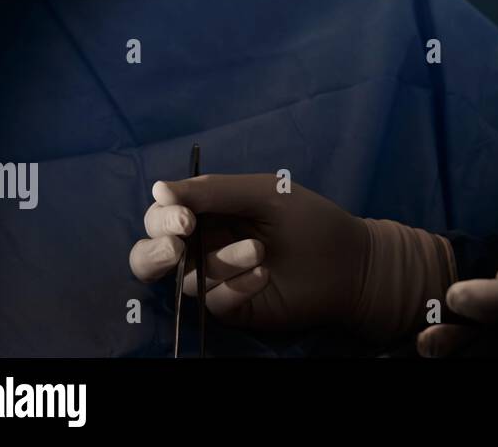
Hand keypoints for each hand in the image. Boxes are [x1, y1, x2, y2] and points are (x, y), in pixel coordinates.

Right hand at [128, 173, 370, 332]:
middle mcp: (202, 248)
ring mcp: (214, 281)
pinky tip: (264, 275)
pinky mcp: (230, 308)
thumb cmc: (308, 219)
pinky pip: (213, 302)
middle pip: (148, 256)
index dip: (161, 218)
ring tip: (260, 251)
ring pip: (186, 279)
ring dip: (221, 262)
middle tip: (179, 246)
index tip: (183, 218)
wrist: (348, 262)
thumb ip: (211, 191)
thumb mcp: (262, 193)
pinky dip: (236, 286)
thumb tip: (157, 189)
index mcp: (205, 214)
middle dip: (156, 252)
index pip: (160, 217)